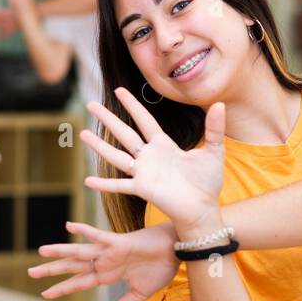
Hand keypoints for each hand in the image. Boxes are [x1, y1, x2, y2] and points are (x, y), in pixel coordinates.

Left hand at [29, 221, 179, 300]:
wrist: (177, 251)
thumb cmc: (161, 267)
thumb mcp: (140, 293)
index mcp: (108, 274)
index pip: (79, 283)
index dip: (62, 288)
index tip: (45, 294)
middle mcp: (104, 262)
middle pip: (73, 267)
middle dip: (52, 270)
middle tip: (30, 273)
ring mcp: (110, 252)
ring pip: (80, 252)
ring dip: (61, 252)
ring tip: (41, 251)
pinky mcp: (120, 243)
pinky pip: (100, 237)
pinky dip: (85, 231)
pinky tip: (69, 226)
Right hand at [81, 87, 225, 235]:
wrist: (203, 209)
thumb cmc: (208, 183)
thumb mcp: (213, 151)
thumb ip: (213, 128)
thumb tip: (220, 104)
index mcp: (163, 145)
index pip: (144, 120)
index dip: (132, 105)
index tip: (119, 91)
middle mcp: (149, 157)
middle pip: (123, 133)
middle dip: (107, 119)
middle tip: (90, 104)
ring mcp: (143, 173)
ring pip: (116, 155)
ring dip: (99, 146)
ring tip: (82, 134)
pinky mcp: (143, 189)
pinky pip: (120, 185)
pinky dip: (104, 185)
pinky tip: (88, 181)